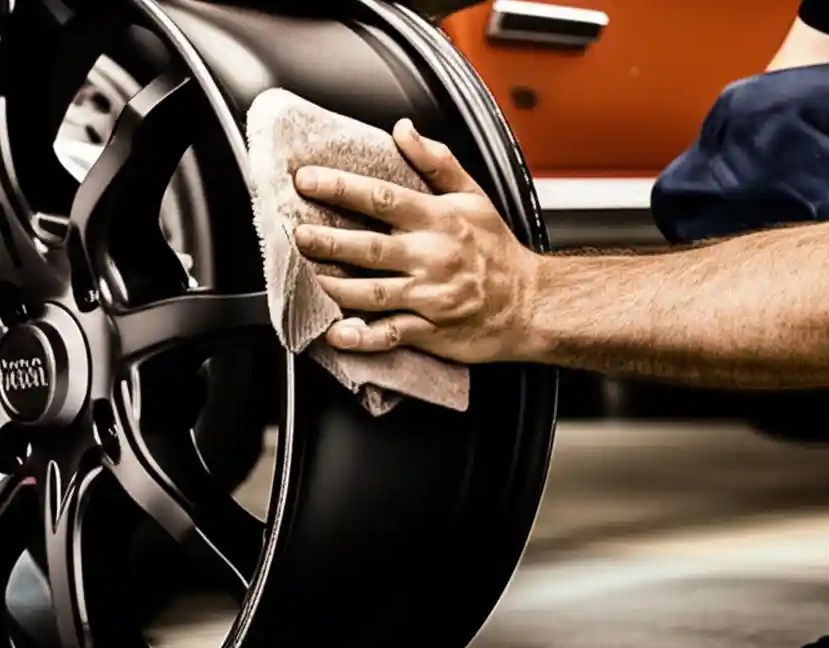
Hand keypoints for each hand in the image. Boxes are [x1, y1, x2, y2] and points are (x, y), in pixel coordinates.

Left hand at [291, 119, 542, 364]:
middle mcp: (432, 257)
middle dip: (330, 241)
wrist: (531, 304)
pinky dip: (364, 337)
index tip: (307, 179)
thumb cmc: (497, 250)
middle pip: (371, 247)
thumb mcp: (474, 196)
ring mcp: (430, 296)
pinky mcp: (431, 330)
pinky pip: (392, 334)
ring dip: (336, 288)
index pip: (382, 197)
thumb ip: (436, 162)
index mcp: (439, 220)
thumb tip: (403, 129)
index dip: (342, 187)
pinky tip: (338, 334)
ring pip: (374, 292)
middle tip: (297, 234)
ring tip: (305, 279)